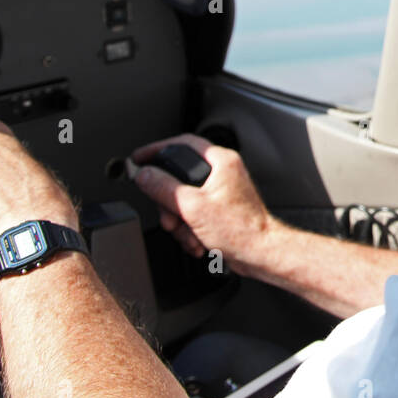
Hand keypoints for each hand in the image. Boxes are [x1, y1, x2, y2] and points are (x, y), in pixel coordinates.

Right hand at [129, 133, 272, 269]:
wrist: (259, 254)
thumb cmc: (240, 230)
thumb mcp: (192, 206)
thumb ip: (163, 187)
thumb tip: (144, 174)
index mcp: (220, 161)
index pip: (182, 143)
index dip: (156, 150)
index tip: (139, 159)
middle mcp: (223, 172)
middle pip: (179, 177)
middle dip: (170, 203)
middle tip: (170, 217)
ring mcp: (221, 191)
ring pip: (184, 200)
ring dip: (180, 221)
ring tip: (189, 234)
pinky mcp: (220, 210)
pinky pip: (193, 214)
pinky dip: (190, 229)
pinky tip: (196, 240)